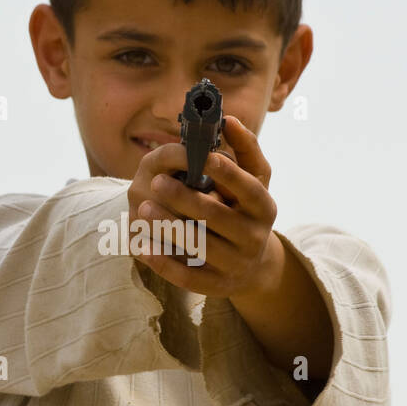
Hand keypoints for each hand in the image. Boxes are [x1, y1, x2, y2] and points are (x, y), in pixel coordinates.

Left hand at [128, 115, 277, 297]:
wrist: (255, 266)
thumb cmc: (246, 210)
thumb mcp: (254, 181)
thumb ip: (244, 149)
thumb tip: (228, 119)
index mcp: (264, 208)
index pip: (248, 188)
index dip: (227, 172)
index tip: (201, 156)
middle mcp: (255, 238)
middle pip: (218, 218)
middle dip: (185, 199)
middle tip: (156, 182)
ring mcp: (237, 265)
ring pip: (200, 247)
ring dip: (170, 227)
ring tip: (145, 208)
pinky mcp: (217, 286)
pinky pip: (188, 277)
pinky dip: (164, 262)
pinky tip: (142, 246)